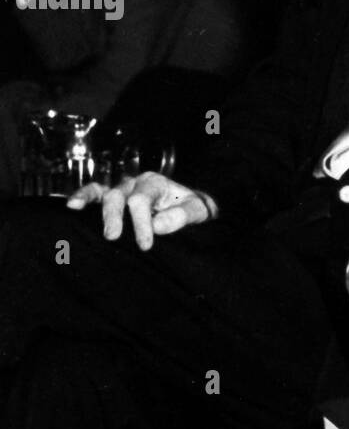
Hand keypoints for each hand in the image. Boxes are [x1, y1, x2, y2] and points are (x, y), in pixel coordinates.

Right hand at [67, 172, 215, 249]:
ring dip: (92, 206)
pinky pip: (94, 194)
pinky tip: (70, 206)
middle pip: (118, 196)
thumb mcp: (197, 210)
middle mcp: (134, 183)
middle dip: (114, 217)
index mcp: (154, 183)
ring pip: (103, 194)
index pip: (141, 201)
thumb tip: (158, 225)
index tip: (144, 245)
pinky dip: (82, 197)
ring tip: (78, 213)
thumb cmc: (191, 209)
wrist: (189, 206)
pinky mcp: (111, 198)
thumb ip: (182, 216)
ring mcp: (121, 190)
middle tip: (112, 237)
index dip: (141, 223)